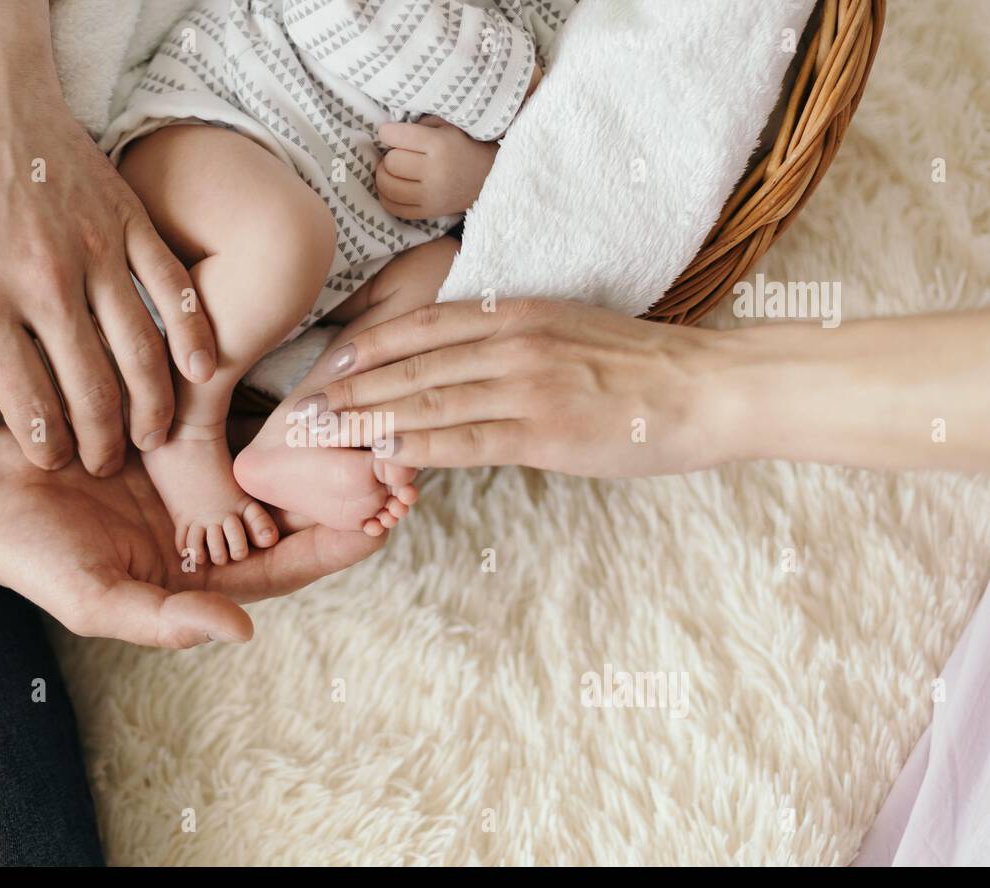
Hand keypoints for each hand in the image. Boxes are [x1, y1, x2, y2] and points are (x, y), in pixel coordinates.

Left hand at [0, 1, 216, 475]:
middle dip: (104, 441)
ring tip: (155, 438)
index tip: (59, 465)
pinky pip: (173, 290)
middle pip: (92, 388)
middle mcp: (43, 283)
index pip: (28, 401)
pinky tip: (202, 373)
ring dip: (153, 405)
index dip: (49, 448)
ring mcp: (94, 251)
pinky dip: (194, 335)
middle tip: (110, 464)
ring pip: (140, 351)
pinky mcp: (128, 224)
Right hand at [0, 428, 383, 647]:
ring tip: (376, 427)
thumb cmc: (29, 554)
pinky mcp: (175, 442)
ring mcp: (195, 485)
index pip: (292, 565)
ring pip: (277, 472)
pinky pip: (239, 431)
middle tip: (403, 462)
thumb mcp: (97, 598)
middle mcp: (209, 533)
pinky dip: (278, 421)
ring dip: (326, 455)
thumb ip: (168, 619)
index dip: (344, 544)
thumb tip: (245, 629)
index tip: (391, 516)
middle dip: (352, 495)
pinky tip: (316, 397)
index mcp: (201, 578)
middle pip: (297, 518)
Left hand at [309, 298, 730, 476]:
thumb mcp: (568, 327)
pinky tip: (382, 457)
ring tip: (324, 436)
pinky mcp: (543, 432)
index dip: (368, 347)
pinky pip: (466, 440)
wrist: (705, 387)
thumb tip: (463, 361)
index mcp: (516, 311)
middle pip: (411, 363)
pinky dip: (418, 448)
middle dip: (350, 388)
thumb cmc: (638, 363)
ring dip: (368, 419)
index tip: (328, 365)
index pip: (421, 325)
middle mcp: (511, 341)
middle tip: (303, 410)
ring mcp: (526, 385)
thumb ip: (512, 338)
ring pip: (427, 401)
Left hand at [376, 117, 498, 219]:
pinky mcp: (429, 212)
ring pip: (388, 187)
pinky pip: (394, 208)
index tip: (390, 133)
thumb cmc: (463, 146)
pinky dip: (387, 197)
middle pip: (391, 163)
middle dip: (389, 155)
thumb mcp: (447, 126)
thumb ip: (419, 125)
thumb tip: (388, 133)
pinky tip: (394, 187)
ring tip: (392, 171)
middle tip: (396, 153)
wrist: (488, 177)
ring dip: (384, 176)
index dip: (387, 132)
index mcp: (440, 145)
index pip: (396, 136)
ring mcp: (432, 196)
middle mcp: (435, 172)